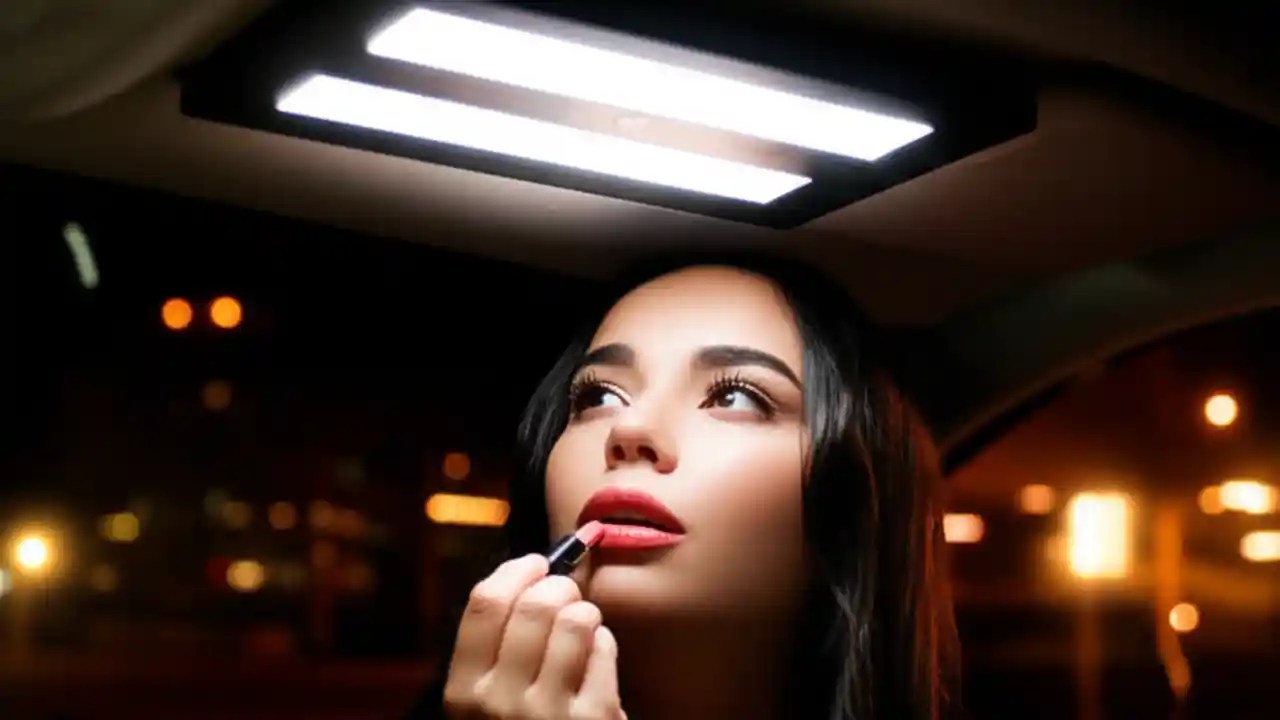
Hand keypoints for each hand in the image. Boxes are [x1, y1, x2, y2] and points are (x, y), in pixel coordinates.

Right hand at [444, 554, 625, 719]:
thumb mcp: (487, 701)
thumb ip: (498, 645)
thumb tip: (532, 569)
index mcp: (464, 693)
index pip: (484, 605)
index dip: (514, 571)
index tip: (534, 564)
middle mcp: (500, 704)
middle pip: (534, 604)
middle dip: (558, 586)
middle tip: (566, 592)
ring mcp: (549, 713)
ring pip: (575, 620)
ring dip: (584, 612)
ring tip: (582, 626)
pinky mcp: (594, 719)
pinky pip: (604, 648)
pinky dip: (604, 644)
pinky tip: (596, 659)